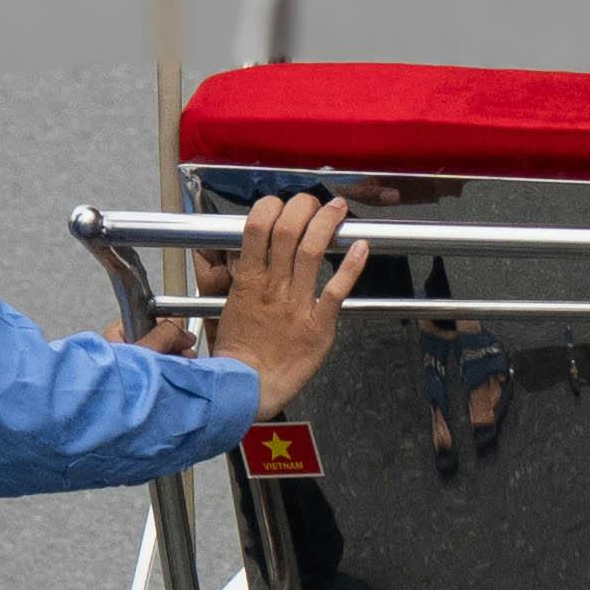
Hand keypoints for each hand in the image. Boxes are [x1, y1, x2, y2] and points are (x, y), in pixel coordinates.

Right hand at [218, 192, 350, 419]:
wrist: (247, 388)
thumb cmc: (239, 349)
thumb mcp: (229, 304)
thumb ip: (241, 275)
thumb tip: (248, 248)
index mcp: (248, 281)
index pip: (256, 227)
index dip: (271, 206)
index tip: (281, 203)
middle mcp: (273, 287)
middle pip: (289, 231)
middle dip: (304, 207)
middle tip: (313, 202)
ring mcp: (296, 305)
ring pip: (312, 252)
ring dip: (327, 224)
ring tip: (338, 209)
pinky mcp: (319, 325)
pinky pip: (337, 290)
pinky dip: (352, 266)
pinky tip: (361, 247)